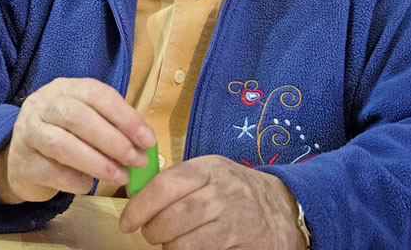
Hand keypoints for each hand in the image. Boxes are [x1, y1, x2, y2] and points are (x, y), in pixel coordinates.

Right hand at [0, 77, 155, 203]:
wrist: (23, 160)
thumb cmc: (64, 137)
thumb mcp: (86, 121)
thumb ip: (113, 127)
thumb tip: (146, 145)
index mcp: (63, 89)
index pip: (95, 94)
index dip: (124, 116)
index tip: (147, 140)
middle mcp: (42, 105)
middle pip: (76, 116)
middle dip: (112, 140)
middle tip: (136, 160)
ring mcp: (28, 132)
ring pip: (61, 145)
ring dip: (97, 162)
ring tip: (121, 177)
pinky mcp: (22, 162)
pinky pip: (51, 172)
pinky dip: (75, 180)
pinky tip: (89, 185)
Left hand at [119, 155, 303, 249]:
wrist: (283, 207)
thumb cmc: (234, 189)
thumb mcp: (209, 173)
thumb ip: (176, 182)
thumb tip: (135, 196)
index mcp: (209, 169)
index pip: (164, 185)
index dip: (139, 206)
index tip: (127, 221)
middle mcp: (223, 193)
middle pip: (173, 218)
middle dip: (153, 231)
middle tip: (149, 234)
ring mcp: (236, 221)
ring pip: (186, 244)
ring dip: (170, 248)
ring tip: (171, 243)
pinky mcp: (246, 246)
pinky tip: (192, 249)